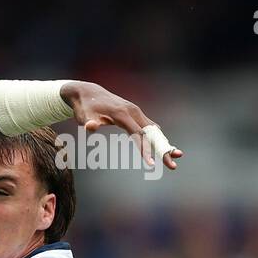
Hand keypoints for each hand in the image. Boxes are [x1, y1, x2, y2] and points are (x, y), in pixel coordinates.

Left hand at [60, 81, 184, 170]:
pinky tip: (164, 147)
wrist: (87, 92)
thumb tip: (90, 126)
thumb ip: (89, 122)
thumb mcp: (84, 116)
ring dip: (164, 144)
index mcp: (123, 114)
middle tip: (173, 165)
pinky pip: (150, 127)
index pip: (138, 135)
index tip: (152, 164)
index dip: (145, 150)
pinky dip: (158, 137)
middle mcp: (133, 112)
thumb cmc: (85, 107)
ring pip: (154, 130)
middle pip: (152, 133)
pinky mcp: (135, 113)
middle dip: (163, 149)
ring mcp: (136, 112)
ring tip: (174, 157)